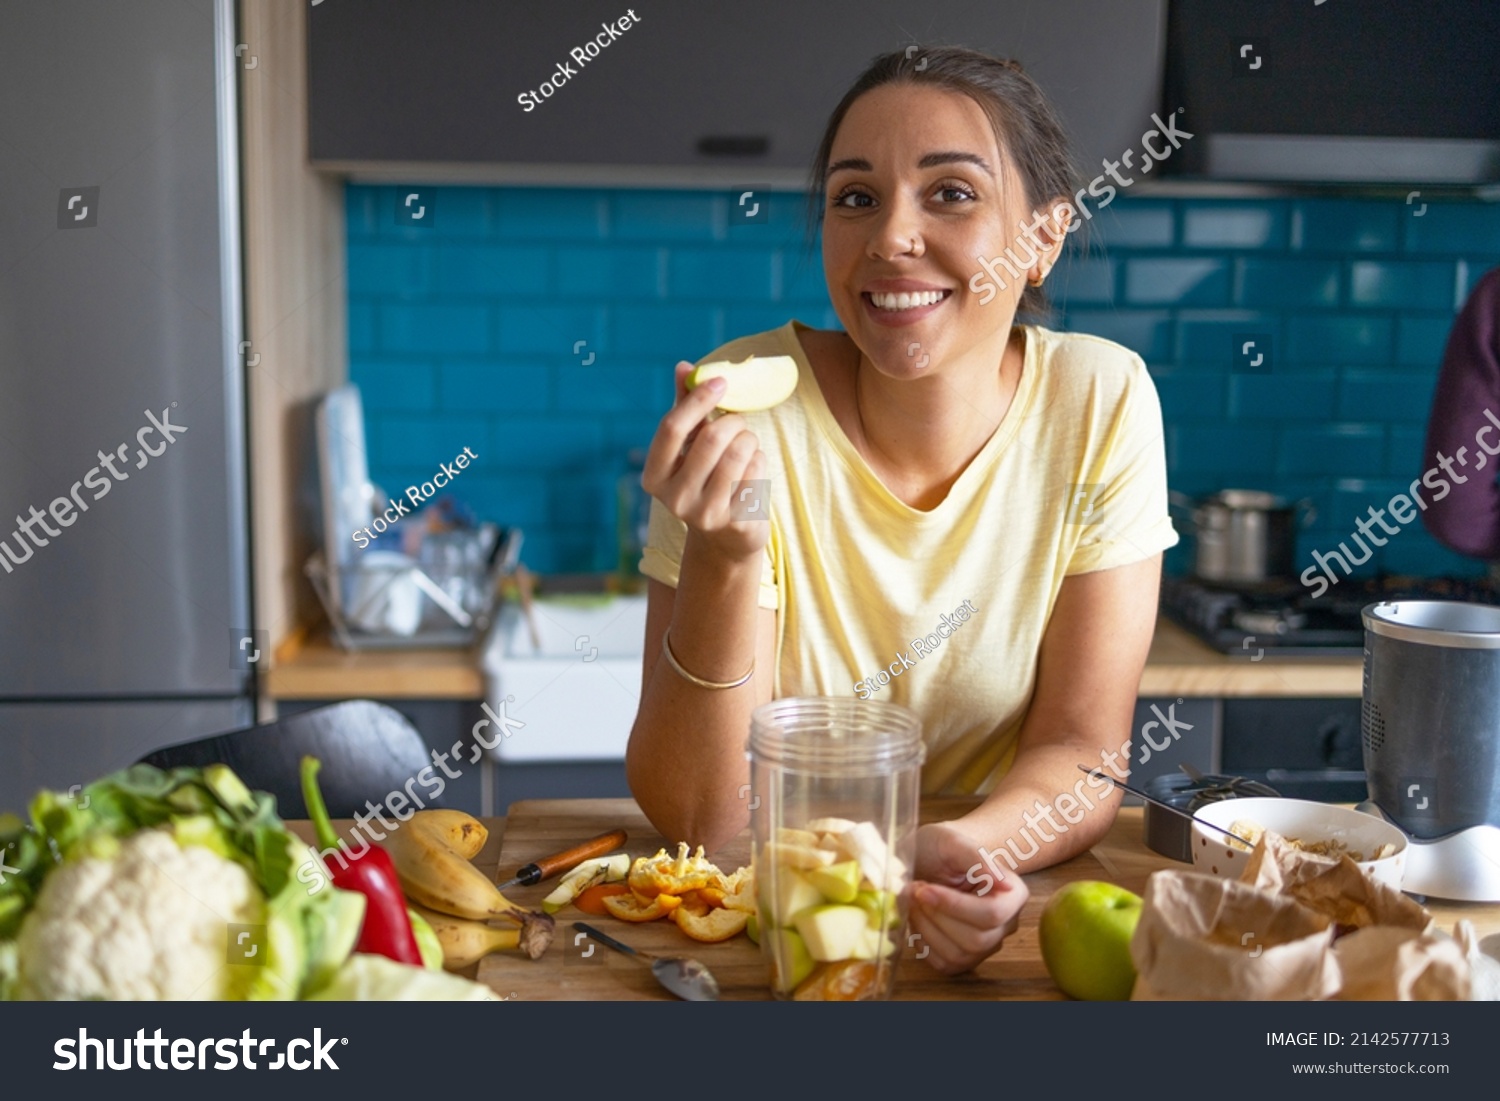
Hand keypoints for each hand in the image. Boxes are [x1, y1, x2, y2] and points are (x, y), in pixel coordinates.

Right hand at [640, 362, 768, 562]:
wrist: (725, 538)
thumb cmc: (704, 478)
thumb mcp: (689, 446)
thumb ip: (685, 407)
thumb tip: (683, 366)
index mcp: (654, 477)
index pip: (672, 428)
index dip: (698, 400)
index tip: (720, 381)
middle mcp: (675, 499)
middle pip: (712, 438)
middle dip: (732, 421)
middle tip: (738, 421)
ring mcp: (706, 514)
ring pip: (739, 452)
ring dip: (749, 438)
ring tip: (746, 444)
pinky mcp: (737, 522)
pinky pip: (757, 471)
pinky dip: (759, 460)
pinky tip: (752, 470)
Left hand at [907, 821, 1027, 974]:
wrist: (927, 859)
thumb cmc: (941, 848)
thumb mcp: (955, 842)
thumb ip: (978, 859)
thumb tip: (1005, 885)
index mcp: (1013, 894)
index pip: (992, 914)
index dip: (954, 906)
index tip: (924, 889)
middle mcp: (1005, 924)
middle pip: (976, 940)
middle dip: (937, 916)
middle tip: (914, 892)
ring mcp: (986, 945)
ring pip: (959, 955)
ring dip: (926, 929)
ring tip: (912, 901)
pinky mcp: (964, 958)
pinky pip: (944, 965)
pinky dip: (923, 944)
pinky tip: (916, 918)